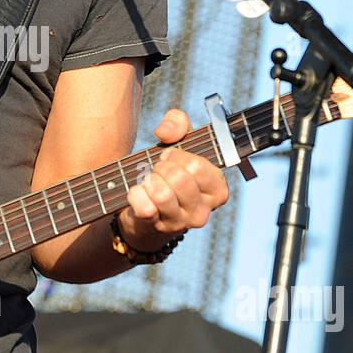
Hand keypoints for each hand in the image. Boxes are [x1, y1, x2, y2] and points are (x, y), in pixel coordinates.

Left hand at [118, 108, 228, 250]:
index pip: (197, 166)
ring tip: (149, 182)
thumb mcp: (178, 143)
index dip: (177, 156)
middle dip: (161, 168)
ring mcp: (180, 223)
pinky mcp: (157, 228)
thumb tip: (164, 132)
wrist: (145, 213)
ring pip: (162, 193)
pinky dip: (135, 195)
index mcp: (216, 190)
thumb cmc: (168, 174)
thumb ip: (177, 124)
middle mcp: (203, 211)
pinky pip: (144, 207)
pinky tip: (138, 194)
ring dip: (149, 181)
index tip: (170, 159)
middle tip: (158, 171)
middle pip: (178, 178)